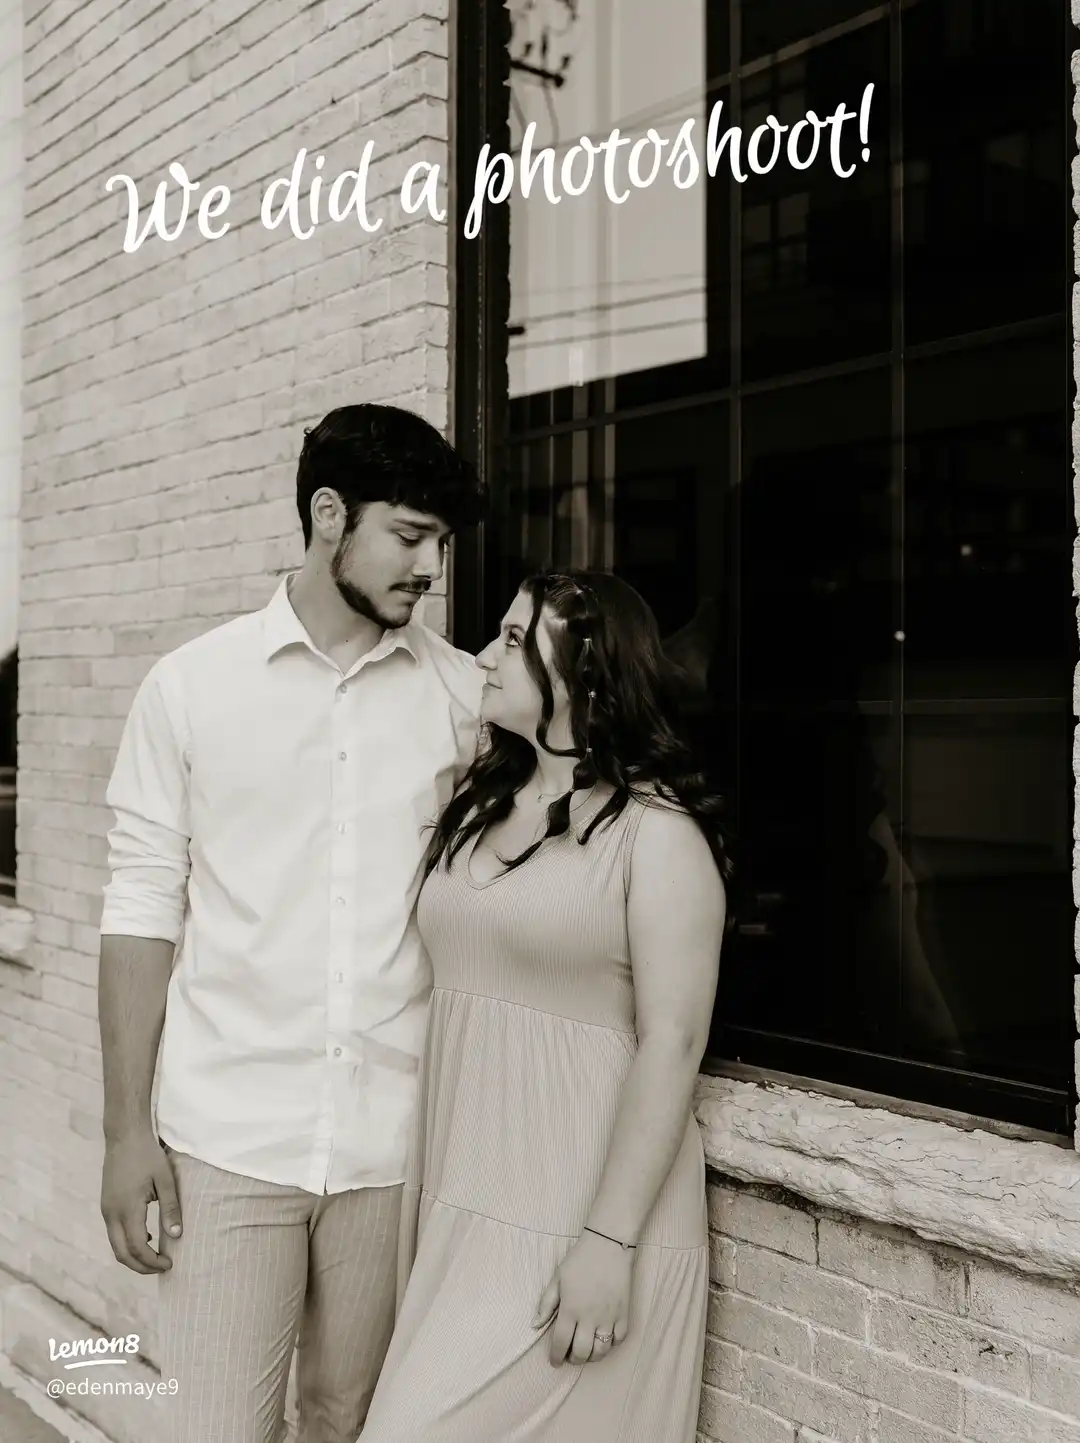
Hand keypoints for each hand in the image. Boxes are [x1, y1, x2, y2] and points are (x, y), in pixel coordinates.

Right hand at [101, 1130, 181, 1274]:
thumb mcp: (165, 1179)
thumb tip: (176, 1235)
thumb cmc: (147, 1154)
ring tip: (155, 1256)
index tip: (169, 1263)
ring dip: (133, 1256)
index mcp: (127, 1209)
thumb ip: (171, 1207)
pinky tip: (147, 1236)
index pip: (138, 1247)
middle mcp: (112, 1214)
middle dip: (141, 1266)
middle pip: (122, 1254)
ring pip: (116, 1246)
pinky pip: (114, 1233)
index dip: (152, 1261)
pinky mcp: (106, 1205)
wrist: (124, 1135)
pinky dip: (127, 1243)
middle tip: (162, 1267)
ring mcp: (106, 1210)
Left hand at [532, 1231, 632, 1365]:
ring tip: (586, 1351)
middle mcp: (590, 1317)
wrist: (608, 1245)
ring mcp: (609, 1317)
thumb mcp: (557, 1278)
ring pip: (601, 1351)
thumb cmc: (579, 1260)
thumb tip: (535, 1325)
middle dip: (574, 1360)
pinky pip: (619, 1339)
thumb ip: (546, 1304)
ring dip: (592, 1356)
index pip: (561, 1342)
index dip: (556, 1357)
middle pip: (582, 1352)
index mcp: (570, 1309)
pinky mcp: (624, 1313)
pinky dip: (611, 1345)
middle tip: (570, 1356)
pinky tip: (604, 1339)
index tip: (554, 1361)